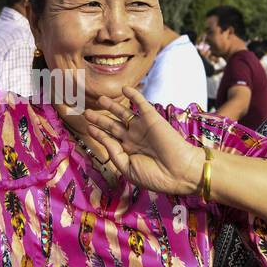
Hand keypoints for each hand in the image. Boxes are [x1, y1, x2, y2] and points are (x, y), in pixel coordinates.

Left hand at [83, 86, 204, 196]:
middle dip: (100, 119)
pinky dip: (134, 96)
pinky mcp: (152, 119)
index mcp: (128, 152)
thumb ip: (114, 153)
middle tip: (87, 113)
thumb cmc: (155, 176)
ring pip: (124, 114)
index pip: (110, 139)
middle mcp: (134, 138)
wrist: (179, 172)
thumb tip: (103, 139)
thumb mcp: (128, 169)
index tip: (88, 127)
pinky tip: (124, 89)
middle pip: (113, 125)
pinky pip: (141, 104)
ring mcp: (142, 127)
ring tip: (100, 99)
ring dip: (112, 106)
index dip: (98, 133)